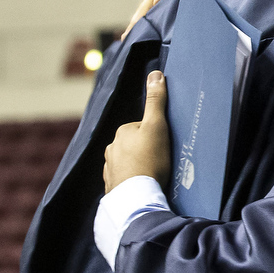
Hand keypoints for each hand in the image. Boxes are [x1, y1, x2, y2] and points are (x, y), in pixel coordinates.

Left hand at [103, 71, 170, 192]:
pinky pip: (125, 179)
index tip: (163, 146)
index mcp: (121, 132)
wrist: (138, 197)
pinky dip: (133, 180)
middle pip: (135, 144)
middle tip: (161, 161)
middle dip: (146, 151)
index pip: (142, 127)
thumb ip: (156, 101)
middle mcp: (111, 148)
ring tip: (154, 175)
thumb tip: (155, 74)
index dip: (156, 136)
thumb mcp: (158, 126)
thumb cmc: (150, 160)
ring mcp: (110, 168)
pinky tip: (144, 186)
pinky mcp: (112, 186)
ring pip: (129, 162)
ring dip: (139, 166)